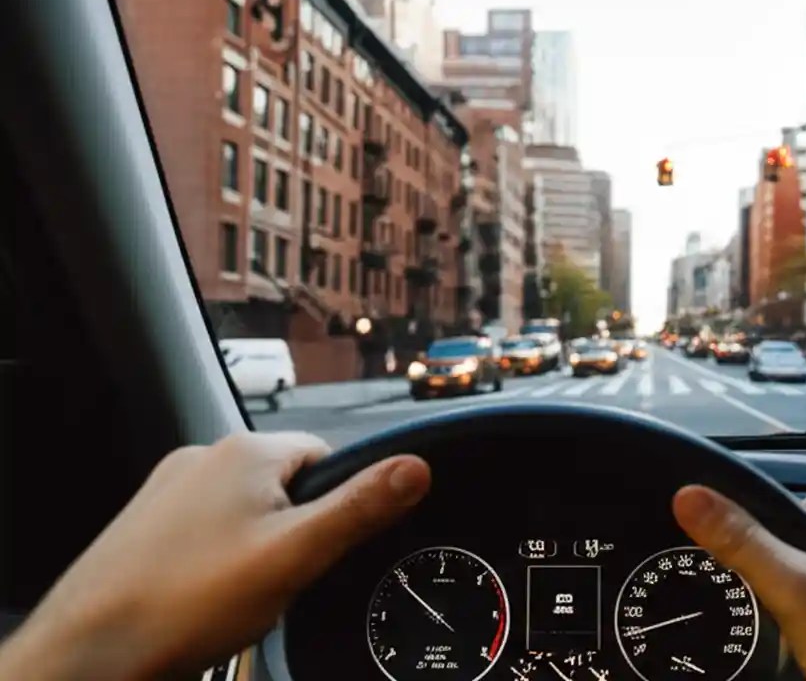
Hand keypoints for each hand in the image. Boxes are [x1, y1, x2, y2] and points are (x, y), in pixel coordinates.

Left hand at [0, 432, 430, 680]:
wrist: (91, 652)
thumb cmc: (185, 603)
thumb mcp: (295, 556)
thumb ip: (359, 508)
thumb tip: (416, 466)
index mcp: (246, 452)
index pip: (327, 458)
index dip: (338, 507)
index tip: (325, 549)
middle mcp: (204, 458)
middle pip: (287, 487)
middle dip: (294, 534)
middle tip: (281, 580)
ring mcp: (170, 491)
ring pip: (247, 514)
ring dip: (257, 550)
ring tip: (240, 596)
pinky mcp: (148, 526)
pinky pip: (209, 534)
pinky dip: (219, 563)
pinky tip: (209, 598)